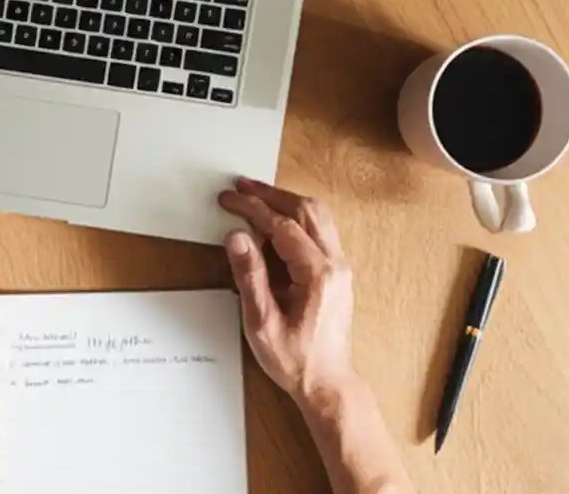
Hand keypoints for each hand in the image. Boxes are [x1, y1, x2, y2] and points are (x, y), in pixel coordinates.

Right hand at [219, 178, 354, 402]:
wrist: (327, 382)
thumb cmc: (294, 359)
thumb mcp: (261, 323)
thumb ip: (249, 277)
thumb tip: (236, 237)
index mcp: (318, 275)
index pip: (283, 226)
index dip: (253, 209)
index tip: (228, 199)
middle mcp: (335, 264)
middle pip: (307, 210)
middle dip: (271, 194)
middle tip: (241, 186)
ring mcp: (340, 267)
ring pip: (317, 217)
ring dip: (286, 201)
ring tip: (255, 196)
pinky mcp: (337, 272)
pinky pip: (319, 231)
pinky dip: (296, 217)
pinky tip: (275, 221)